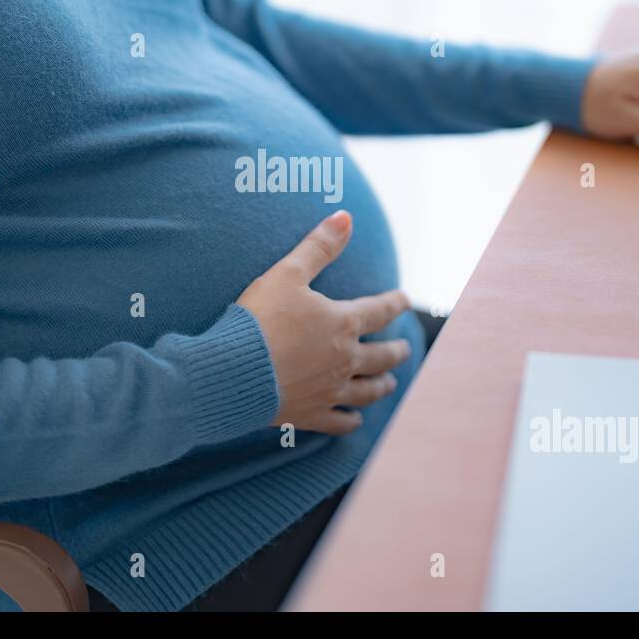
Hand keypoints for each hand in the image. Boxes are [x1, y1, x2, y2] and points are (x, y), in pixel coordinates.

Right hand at [237, 210, 411, 435]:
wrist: (233, 369)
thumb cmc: (260, 318)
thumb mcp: (287, 273)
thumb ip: (318, 246)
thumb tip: (345, 216)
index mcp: (342, 323)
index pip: (379, 311)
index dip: (395, 303)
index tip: (405, 300)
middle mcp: (343, 359)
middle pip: (380, 356)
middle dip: (395, 351)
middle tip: (405, 349)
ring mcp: (329, 390)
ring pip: (366, 391)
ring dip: (381, 386)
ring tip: (389, 384)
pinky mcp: (309, 414)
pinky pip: (338, 422)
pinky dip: (350, 422)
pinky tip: (355, 423)